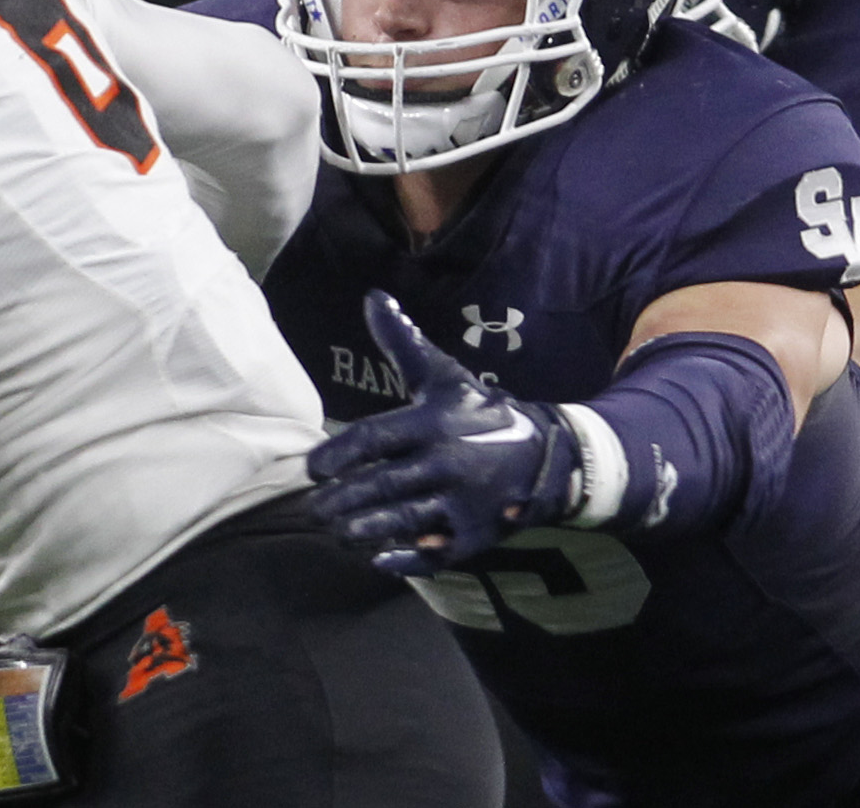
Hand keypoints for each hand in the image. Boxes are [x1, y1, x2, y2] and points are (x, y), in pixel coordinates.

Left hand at [308, 292, 578, 574]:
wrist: (547, 453)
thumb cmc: (478, 411)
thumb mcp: (442, 374)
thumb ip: (401, 342)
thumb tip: (373, 298)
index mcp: (432, 422)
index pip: (374, 439)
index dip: (338, 454)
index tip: (312, 468)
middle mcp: (447, 462)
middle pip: (383, 484)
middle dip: (343, 498)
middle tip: (314, 507)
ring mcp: (464, 502)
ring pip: (405, 519)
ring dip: (366, 528)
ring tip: (336, 530)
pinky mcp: (477, 535)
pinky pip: (438, 554)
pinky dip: (409, 561)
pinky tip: (380, 560)